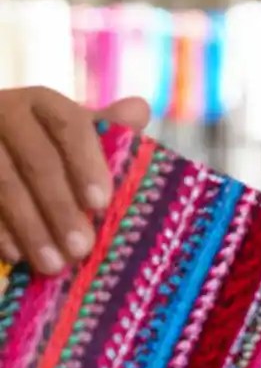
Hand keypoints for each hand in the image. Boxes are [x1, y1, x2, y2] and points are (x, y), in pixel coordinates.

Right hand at [0, 87, 149, 273]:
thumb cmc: (40, 147)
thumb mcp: (70, 137)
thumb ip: (105, 130)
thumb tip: (139, 110)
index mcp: (41, 103)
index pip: (70, 125)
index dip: (87, 163)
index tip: (102, 203)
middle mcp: (2, 111)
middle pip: (36, 160)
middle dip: (60, 208)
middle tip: (82, 249)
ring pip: (2, 183)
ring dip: (29, 228)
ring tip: (54, 264)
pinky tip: (14, 256)